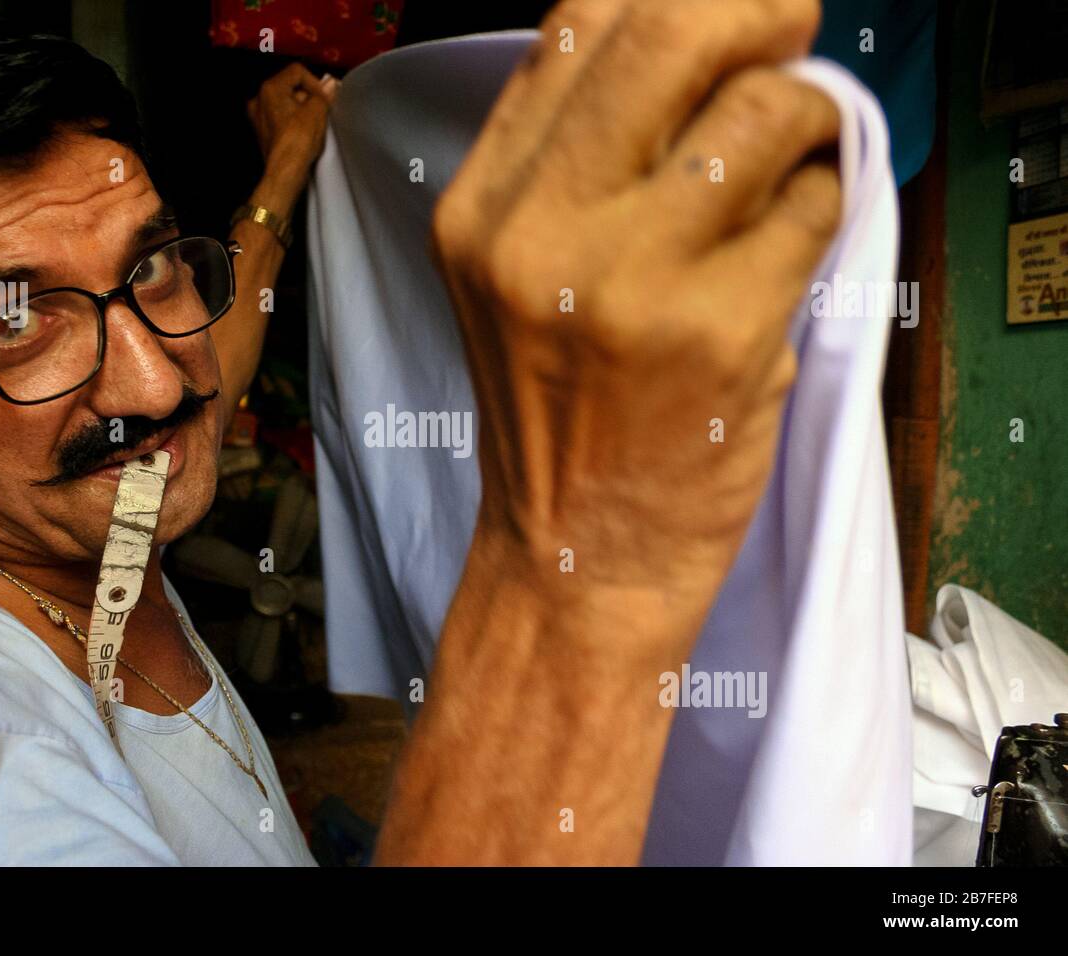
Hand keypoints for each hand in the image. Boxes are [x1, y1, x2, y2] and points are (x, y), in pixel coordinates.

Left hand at [246, 62, 338, 195]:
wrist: (285, 172)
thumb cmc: (298, 140)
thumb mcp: (317, 111)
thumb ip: (323, 94)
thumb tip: (330, 85)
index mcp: (270, 88)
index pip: (297, 71)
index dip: (315, 82)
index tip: (325, 97)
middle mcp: (259, 100)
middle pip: (290, 87)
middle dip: (308, 96)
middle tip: (322, 110)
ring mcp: (258, 118)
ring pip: (285, 104)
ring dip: (302, 109)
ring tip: (315, 124)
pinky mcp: (262, 133)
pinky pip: (281, 119)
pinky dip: (293, 121)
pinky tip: (304, 134)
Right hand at [430, 0, 840, 598]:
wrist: (575, 560)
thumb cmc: (564, 419)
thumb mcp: (517, 281)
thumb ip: (574, 164)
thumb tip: (695, 45)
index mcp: (477, 213)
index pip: (578, 26)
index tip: (724, 24)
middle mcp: (535, 234)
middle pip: (672, 31)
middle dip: (757, 15)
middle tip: (791, 34)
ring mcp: (625, 282)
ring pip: (764, 108)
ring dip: (805, 121)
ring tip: (792, 167)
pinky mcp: (718, 330)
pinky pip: (814, 204)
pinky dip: (824, 208)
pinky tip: (789, 255)